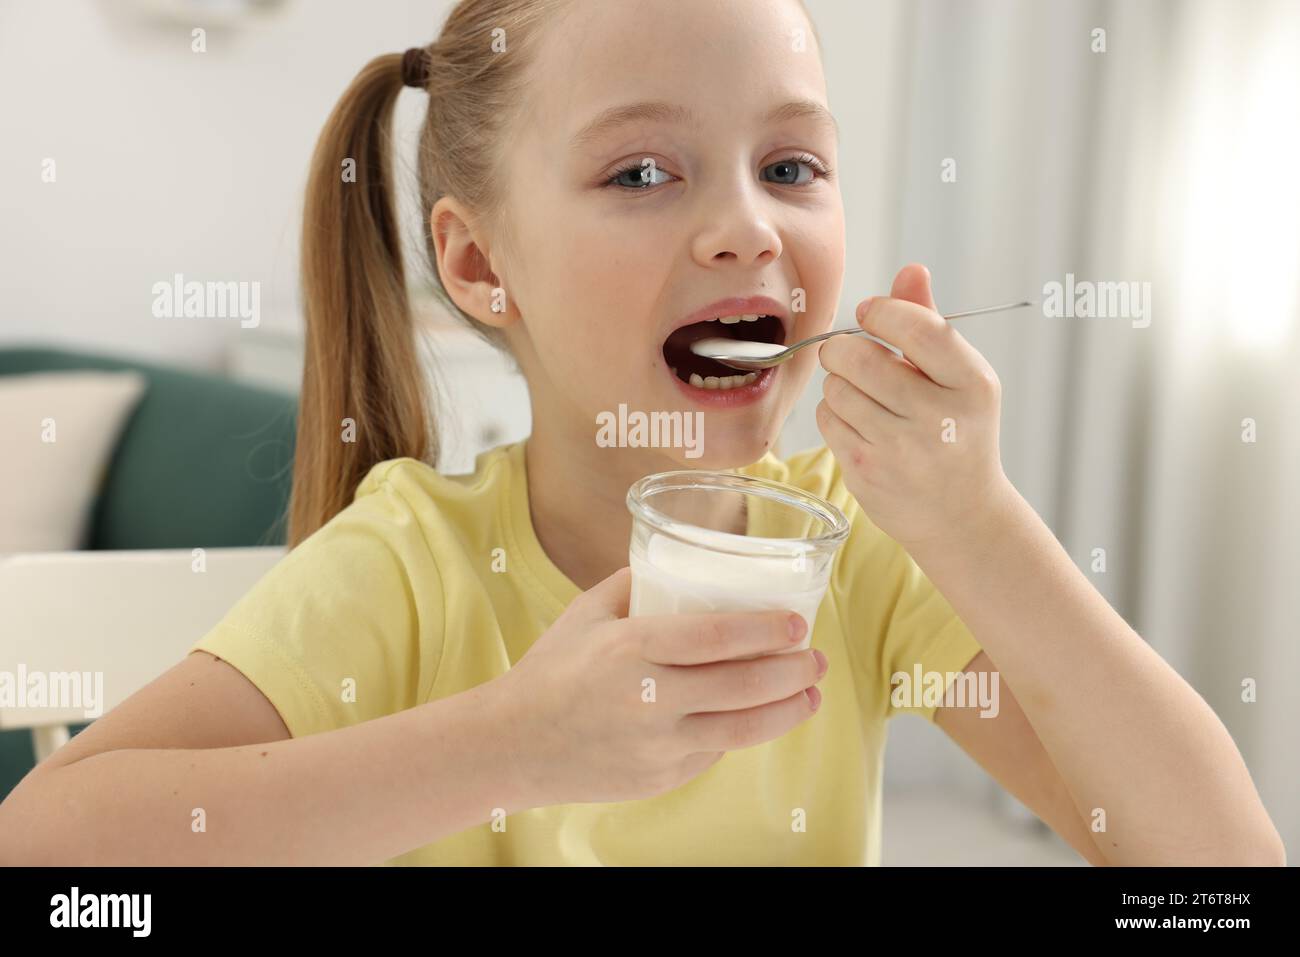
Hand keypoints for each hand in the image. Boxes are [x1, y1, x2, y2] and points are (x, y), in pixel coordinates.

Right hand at [493, 567, 826, 806]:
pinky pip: (715, 752)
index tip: (797, 622)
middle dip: (793, 670)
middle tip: (817, 656)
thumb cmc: (552, 669)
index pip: (714, 638)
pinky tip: (759, 715)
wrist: (513, 744)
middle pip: (742, 685)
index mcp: (630, 648)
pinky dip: (742, 731)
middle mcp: (648, 699)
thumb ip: (636, 584)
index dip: (764, 630)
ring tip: (812, 693)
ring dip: (788, 710)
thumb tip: (684, 562)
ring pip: (742, 729)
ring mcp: (657, 745)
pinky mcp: (661, 777)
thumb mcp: (587, 613)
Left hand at [815, 263, 1015, 552]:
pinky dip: (834, 415)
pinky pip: (827, 419)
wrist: (961, 514)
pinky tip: (860, 425)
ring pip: (836, 388)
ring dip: (840, 385)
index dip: (882, 311)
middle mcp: (940, 417)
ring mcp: (901, 449)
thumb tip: (910, 269)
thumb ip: (929, 322)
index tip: (870, 313)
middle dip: (844, 348)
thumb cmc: (958, 430)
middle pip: (859, 356)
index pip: (918, 328)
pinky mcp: (867, 472)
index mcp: (972, 383)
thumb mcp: (959, 376)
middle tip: (851, 355)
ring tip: (865, 397)